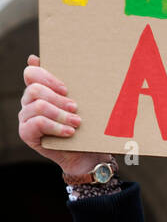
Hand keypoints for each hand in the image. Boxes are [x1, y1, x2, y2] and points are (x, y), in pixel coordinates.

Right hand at [19, 55, 107, 177]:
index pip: (31, 73)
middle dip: (58, 98)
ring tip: (77, 122)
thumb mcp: (82, 104)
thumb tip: (61, 65)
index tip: (66, 88)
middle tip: (75, 107)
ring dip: (61, 114)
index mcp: (39, 90)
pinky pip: (38, 123)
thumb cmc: (84, 126)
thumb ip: (73, 85)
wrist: (85, 155)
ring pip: (39, 106)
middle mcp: (28, 102)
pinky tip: (70, 132)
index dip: (47, 76)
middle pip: (35, 89)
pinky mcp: (26, 133)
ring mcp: (26, 117)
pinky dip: (56, 127)